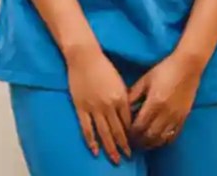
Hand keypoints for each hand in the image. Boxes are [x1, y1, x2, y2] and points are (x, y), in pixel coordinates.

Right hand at [65, 44, 132, 163]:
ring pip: (104, 133)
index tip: (135, 143)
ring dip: (110, 148)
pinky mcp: (81, 107)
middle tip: (128, 157)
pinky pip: (87, 128)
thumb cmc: (103, 66)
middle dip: (124, 146)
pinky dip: (91, 141)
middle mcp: (109, 105)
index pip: (129, 122)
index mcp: (121, 98)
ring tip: (115, 159)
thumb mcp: (119, 82)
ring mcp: (94, 108)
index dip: (132, 135)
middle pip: (118, 131)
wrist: (84, 57)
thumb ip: (124, 98)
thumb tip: (128, 114)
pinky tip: (95, 151)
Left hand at [128, 51, 203, 147]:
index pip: (139, 125)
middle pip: (149, 135)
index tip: (125, 134)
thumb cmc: (164, 70)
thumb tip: (122, 107)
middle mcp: (165, 113)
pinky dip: (164, 141)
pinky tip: (157, 140)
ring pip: (161, 138)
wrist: (188, 66)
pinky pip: (173, 135)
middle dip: (139, 141)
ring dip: (150, 144)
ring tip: (143, 143)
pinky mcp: (184, 117)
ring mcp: (176, 117)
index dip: (130, 133)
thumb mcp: (145, 79)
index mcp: (154, 102)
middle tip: (132, 142)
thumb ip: (133, 94)